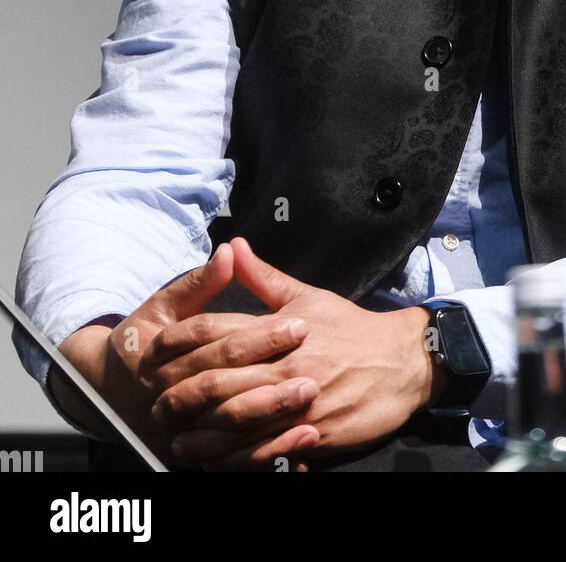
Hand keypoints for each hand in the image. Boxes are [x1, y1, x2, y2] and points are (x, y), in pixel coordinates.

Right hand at [54, 244, 318, 468]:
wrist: (104, 391)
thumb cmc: (140, 341)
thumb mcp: (163, 306)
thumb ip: (199, 283)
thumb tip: (230, 251)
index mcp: (160, 357)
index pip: (215, 341)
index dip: (258, 334)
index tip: (301, 324)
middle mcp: (165, 396)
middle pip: (221, 386)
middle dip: (268, 377)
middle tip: (313, 369)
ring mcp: (176, 429)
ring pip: (226, 426)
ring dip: (269, 418)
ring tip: (309, 403)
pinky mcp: (189, 455)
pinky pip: (231, 461)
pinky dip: (266, 454)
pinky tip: (300, 443)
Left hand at [146, 236, 438, 469]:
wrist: (401, 362)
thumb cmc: (350, 328)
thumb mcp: (307, 296)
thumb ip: (263, 277)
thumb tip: (232, 246)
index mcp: (278, 329)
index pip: (217, 333)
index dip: (180, 346)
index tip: (155, 356)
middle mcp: (283, 365)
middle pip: (218, 381)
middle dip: (181, 395)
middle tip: (155, 406)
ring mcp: (297, 402)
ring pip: (235, 421)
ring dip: (201, 433)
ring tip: (176, 439)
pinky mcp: (312, 432)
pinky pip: (265, 450)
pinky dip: (236, 458)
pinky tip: (215, 460)